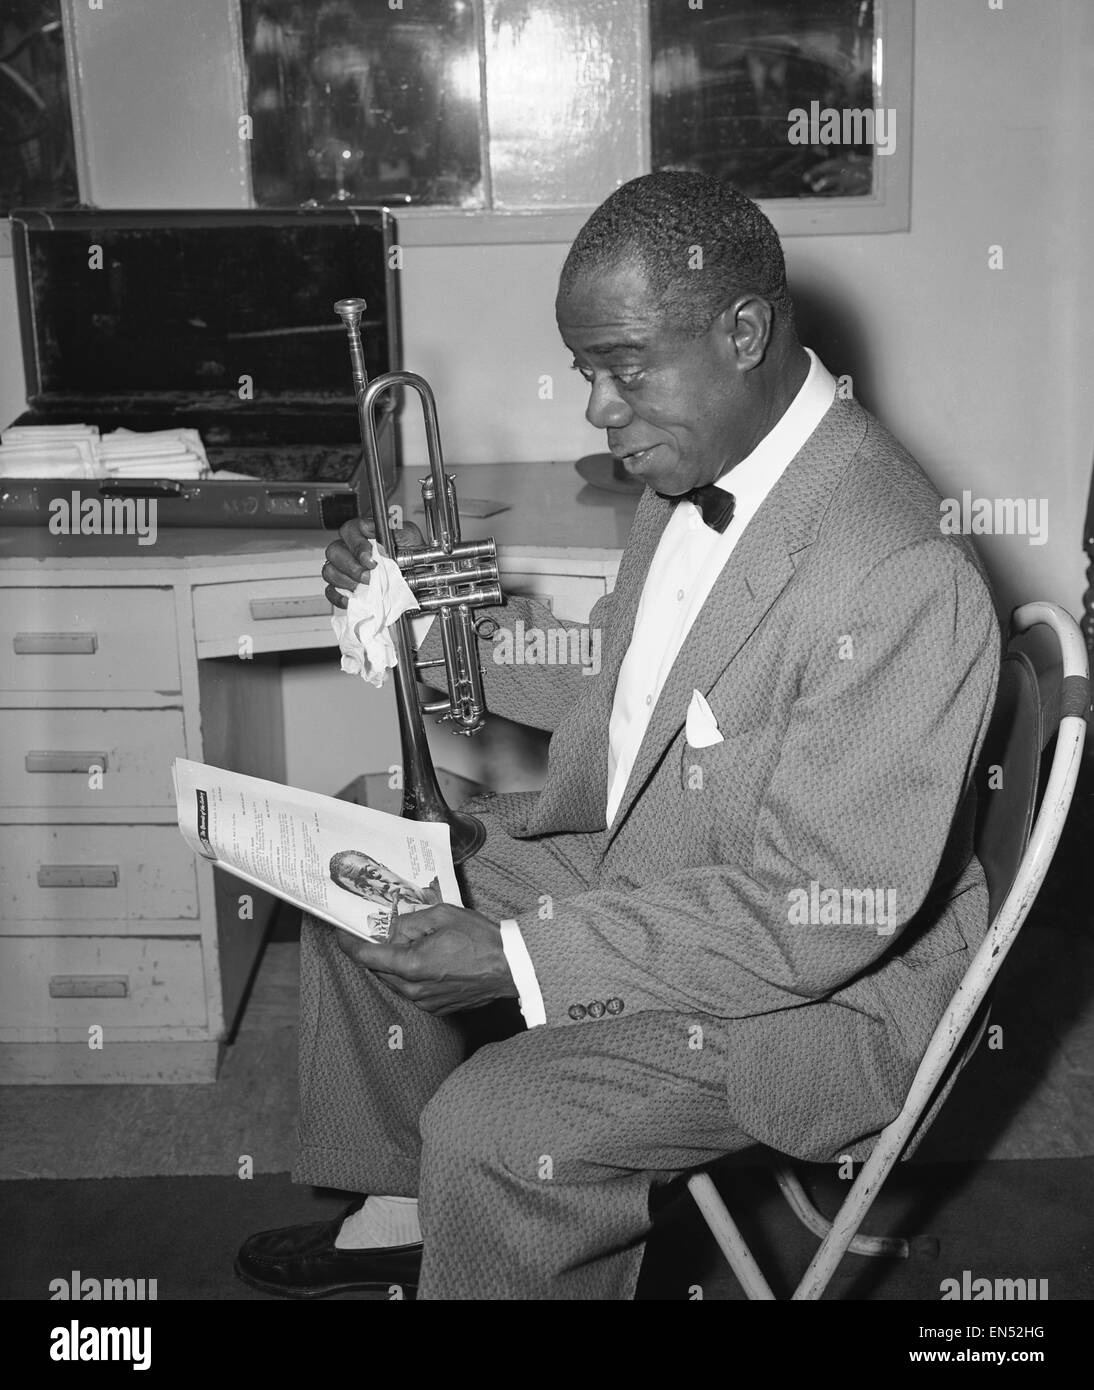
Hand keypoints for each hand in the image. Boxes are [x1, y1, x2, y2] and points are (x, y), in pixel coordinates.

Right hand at [322, 515, 424, 608]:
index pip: (349, 530)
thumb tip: (372, 528)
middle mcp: (348, 547)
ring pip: (329, 570)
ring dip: (345, 581)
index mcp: (361, 531)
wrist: (417, 571)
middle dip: (351, 567)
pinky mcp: (342, 586)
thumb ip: (392, 527)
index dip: (357, 545)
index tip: (371, 559)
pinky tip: (352, 599)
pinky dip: (339, 596)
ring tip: (365, 587)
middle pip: (334, 551)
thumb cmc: (410, 550)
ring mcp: (343, 567)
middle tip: (369, 576)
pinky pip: (330, 591)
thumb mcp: (408, 534)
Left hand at [334, 904, 517, 1015]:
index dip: (350, 943)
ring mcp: (426, 1002)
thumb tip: (390, 930)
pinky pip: (413, 990)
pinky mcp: (437, 1008)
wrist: (510, 966)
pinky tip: (428, 959)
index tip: (341, 934)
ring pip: (396, 981)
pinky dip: (412, 975)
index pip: (367, 956)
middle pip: (380, 969)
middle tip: (383, 930)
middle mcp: (414, 989)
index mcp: (411, 966)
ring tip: (413, 943)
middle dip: (377, 950)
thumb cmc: (480, 938)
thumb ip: (408, 922)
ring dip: (396, 963)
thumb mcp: (441, 916)